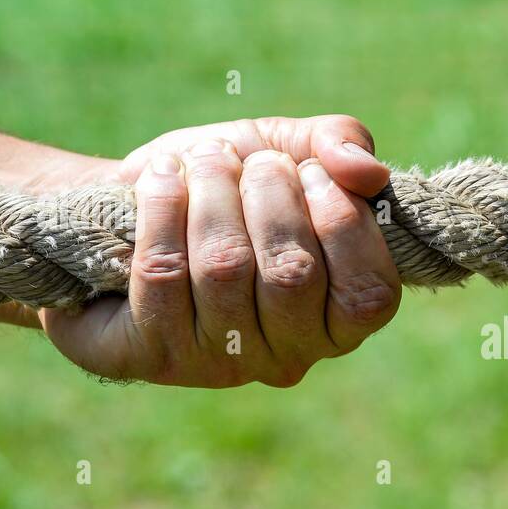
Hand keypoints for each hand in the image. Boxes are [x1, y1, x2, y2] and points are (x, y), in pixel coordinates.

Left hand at [40, 115, 400, 386]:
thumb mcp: (292, 149)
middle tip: (254, 163)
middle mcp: (289, 356)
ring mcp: (221, 363)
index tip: (311, 172)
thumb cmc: (232, 185)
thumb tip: (367, 172)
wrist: (139, 203)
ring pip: (224, 268)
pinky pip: (162, 272)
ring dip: (213, 193)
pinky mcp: (154, 353)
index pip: (368, 293)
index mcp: (340, 321)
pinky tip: (163, 178)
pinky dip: (162, 207)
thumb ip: (341, 145)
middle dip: (270, 194)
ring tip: (206, 160)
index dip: (342, 220)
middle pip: (292, 275)